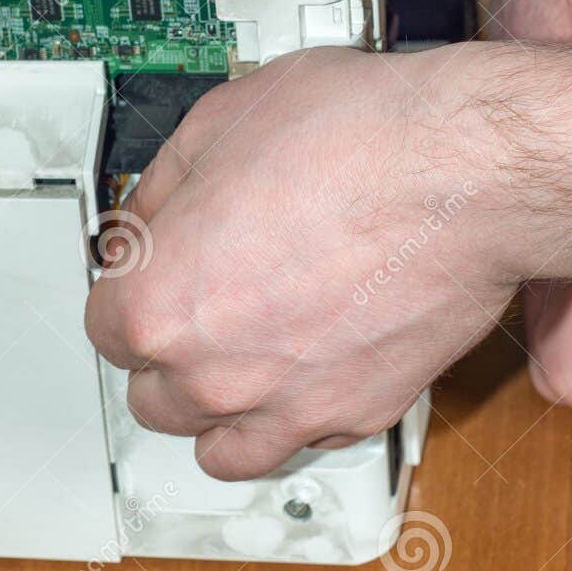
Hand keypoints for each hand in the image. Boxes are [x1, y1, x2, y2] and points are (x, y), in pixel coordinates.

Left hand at [86, 45, 514, 479]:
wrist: (467, 171)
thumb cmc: (360, 139)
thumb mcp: (221, 122)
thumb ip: (165, 185)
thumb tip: (151, 214)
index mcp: (161, 306)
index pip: (104, 326)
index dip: (127, 284)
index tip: (151, 268)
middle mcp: (215, 374)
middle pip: (152, 396)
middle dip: (166, 350)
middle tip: (198, 301)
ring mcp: (288, 405)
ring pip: (219, 448)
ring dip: (217, 409)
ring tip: (238, 362)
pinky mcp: (359, 414)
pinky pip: (303, 441)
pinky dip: (295, 414)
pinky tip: (307, 366)